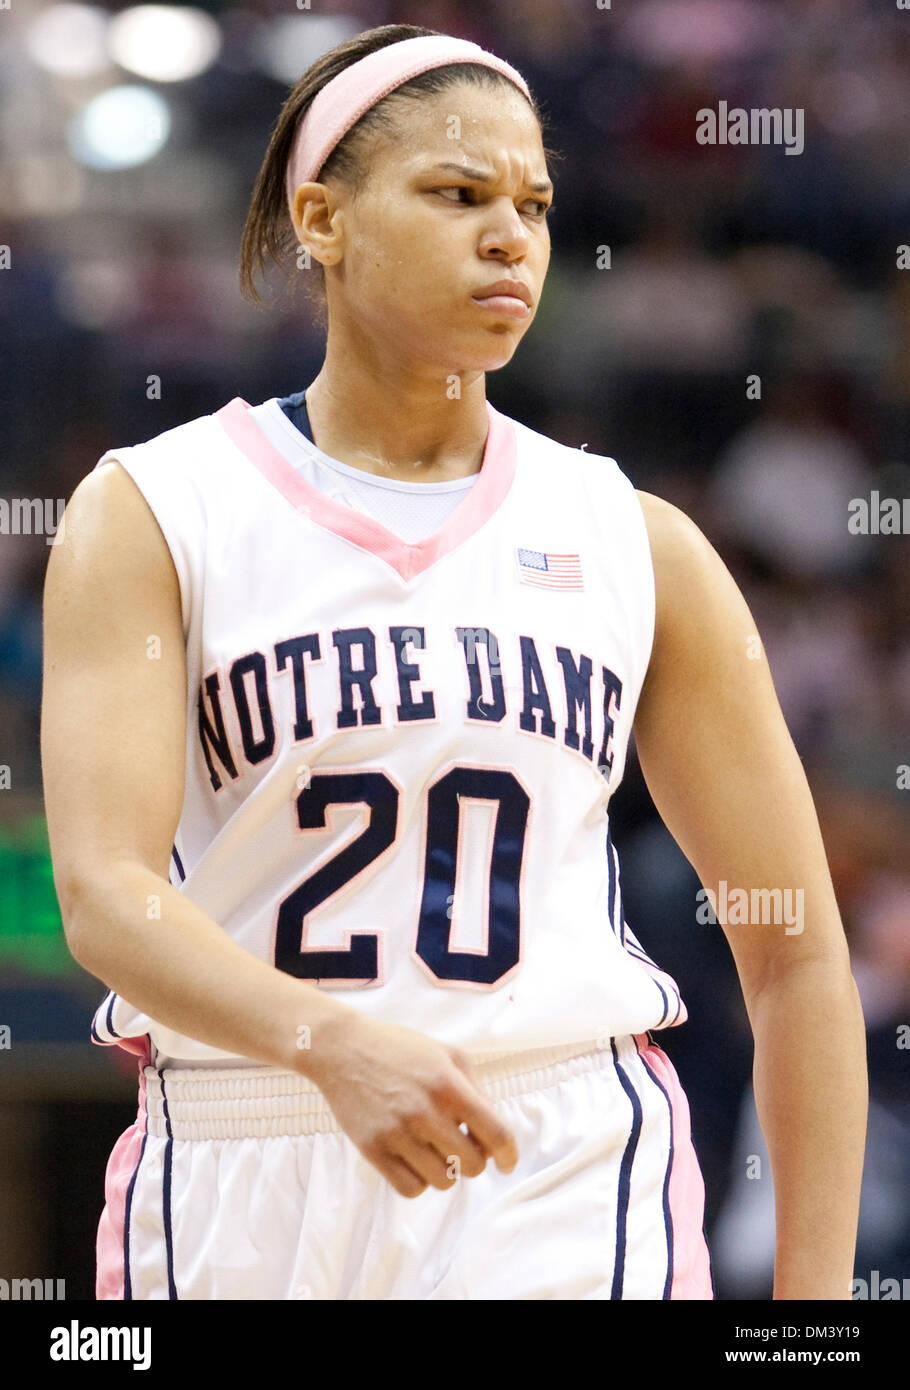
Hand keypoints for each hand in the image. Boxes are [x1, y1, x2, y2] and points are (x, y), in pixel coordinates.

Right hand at [305, 1012, 518, 1197]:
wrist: (343, 1049)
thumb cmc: (401, 1049)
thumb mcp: (449, 1055)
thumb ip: (477, 1091)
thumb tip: (493, 1135)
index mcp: (448, 1085)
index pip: (495, 1134)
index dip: (508, 1155)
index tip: (507, 1162)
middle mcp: (424, 1111)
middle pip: (472, 1165)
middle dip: (474, 1158)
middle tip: (462, 1144)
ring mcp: (396, 1133)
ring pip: (443, 1181)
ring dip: (447, 1171)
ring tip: (436, 1149)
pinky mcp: (372, 1149)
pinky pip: (410, 1188)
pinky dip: (420, 1181)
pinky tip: (416, 1160)